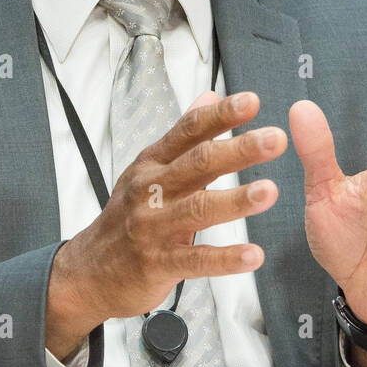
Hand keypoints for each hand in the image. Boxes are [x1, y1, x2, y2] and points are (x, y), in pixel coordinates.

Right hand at [46, 90, 286, 357]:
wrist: (91, 270)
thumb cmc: (127, 216)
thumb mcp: (149, 168)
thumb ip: (184, 135)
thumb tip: (210, 96)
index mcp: (153, 163)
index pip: (188, 131)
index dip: (220, 115)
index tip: (251, 102)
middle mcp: (151, 189)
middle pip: (198, 164)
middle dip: (238, 150)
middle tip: (275, 140)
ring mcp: (153, 227)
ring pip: (198, 209)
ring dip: (236, 200)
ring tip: (270, 192)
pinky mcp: (158, 263)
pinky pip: (196, 260)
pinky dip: (225, 259)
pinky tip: (253, 255)